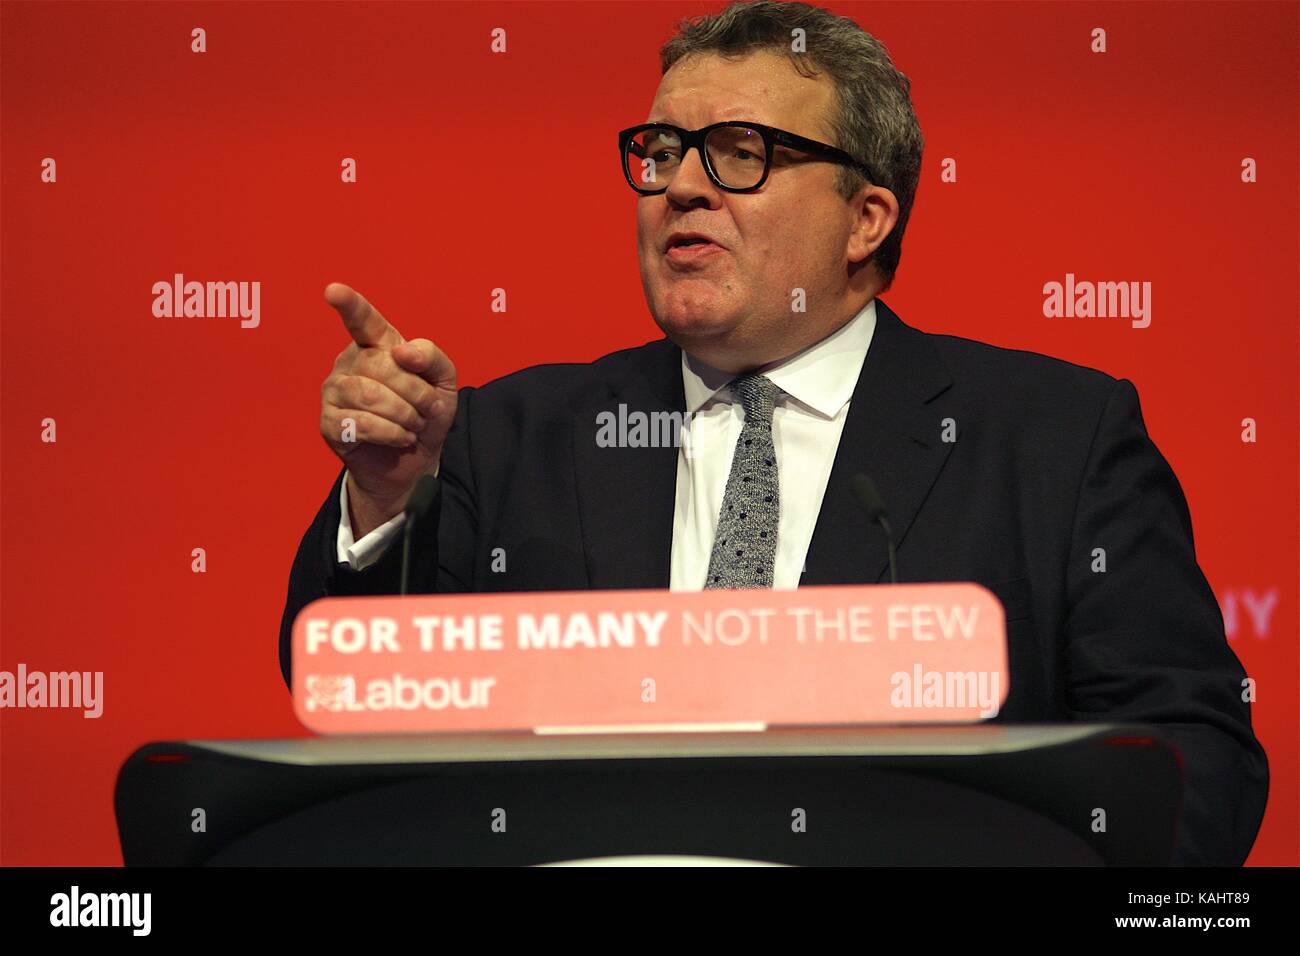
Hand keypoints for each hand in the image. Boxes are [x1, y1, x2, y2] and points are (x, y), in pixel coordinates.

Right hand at [318, 283, 457, 514]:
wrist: (416, 460)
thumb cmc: (425, 413)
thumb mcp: (443, 382)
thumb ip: (431, 356)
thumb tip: (400, 351)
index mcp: (375, 346)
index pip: (363, 320)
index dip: (350, 305)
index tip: (333, 290)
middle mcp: (350, 363)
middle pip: (379, 365)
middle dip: (414, 390)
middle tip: (426, 409)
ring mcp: (335, 392)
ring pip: (368, 394)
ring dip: (403, 413)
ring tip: (413, 424)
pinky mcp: (329, 423)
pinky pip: (361, 423)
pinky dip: (391, 433)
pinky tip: (400, 437)